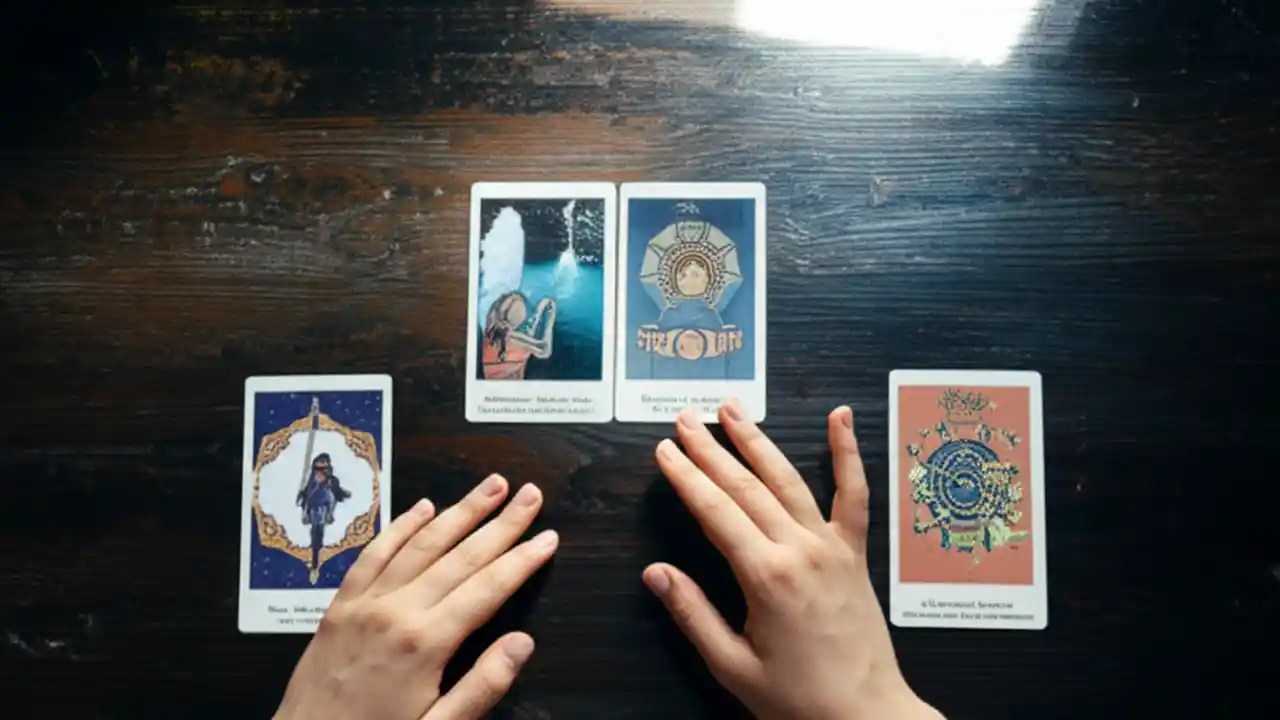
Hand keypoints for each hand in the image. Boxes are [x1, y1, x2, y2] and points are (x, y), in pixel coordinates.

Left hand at [276, 475, 557, 719]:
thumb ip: (481, 687)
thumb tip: (522, 644)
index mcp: (424, 644)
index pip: (488, 588)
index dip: (522, 560)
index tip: (548, 538)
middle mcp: (395, 612)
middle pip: (461, 556)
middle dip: (501, 523)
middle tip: (530, 494)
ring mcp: (364, 604)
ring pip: (420, 545)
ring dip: (459, 511)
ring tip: (490, 486)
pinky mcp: (340, 607)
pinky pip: (373, 554)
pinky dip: (400, 528)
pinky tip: (422, 507)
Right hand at [644, 401, 941, 719]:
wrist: (866, 715)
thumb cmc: (800, 700)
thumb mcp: (733, 666)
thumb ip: (693, 614)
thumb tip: (655, 573)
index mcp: (767, 578)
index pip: (716, 511)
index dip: (686, 478)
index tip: (665, 451)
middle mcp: (801, 551)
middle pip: (746, 487)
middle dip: (710, 450)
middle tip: (684, 420)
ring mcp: (831, 547)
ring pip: (788, 480)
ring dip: (757, 441)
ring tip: (732, 410)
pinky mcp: (854, 552)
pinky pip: (853, 494)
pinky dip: (847, 453)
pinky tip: (840, 418)